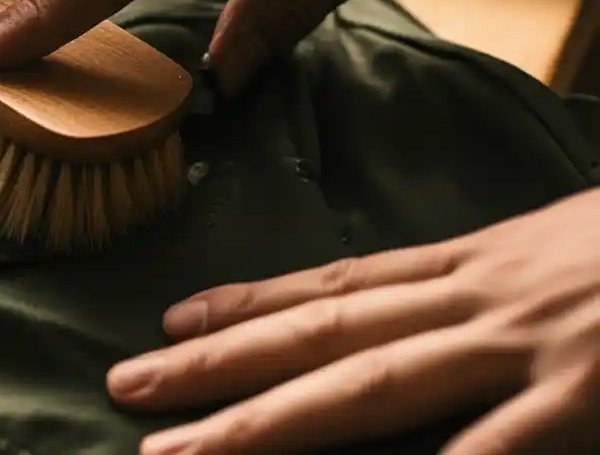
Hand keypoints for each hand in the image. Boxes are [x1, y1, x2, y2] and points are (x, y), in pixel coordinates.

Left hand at [105, 188, 599, 453]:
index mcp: (484, 263)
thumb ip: (502, 282)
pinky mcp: (590, 402)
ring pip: (370, 388)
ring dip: (264, 427)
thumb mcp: (572, 249)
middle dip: (218, 367)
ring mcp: (533, 352)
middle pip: (323, 332)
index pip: (341, 282)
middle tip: (123, 386)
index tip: (174, 319)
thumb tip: (438, 310)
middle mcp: (485, 300)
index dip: (250, 303)